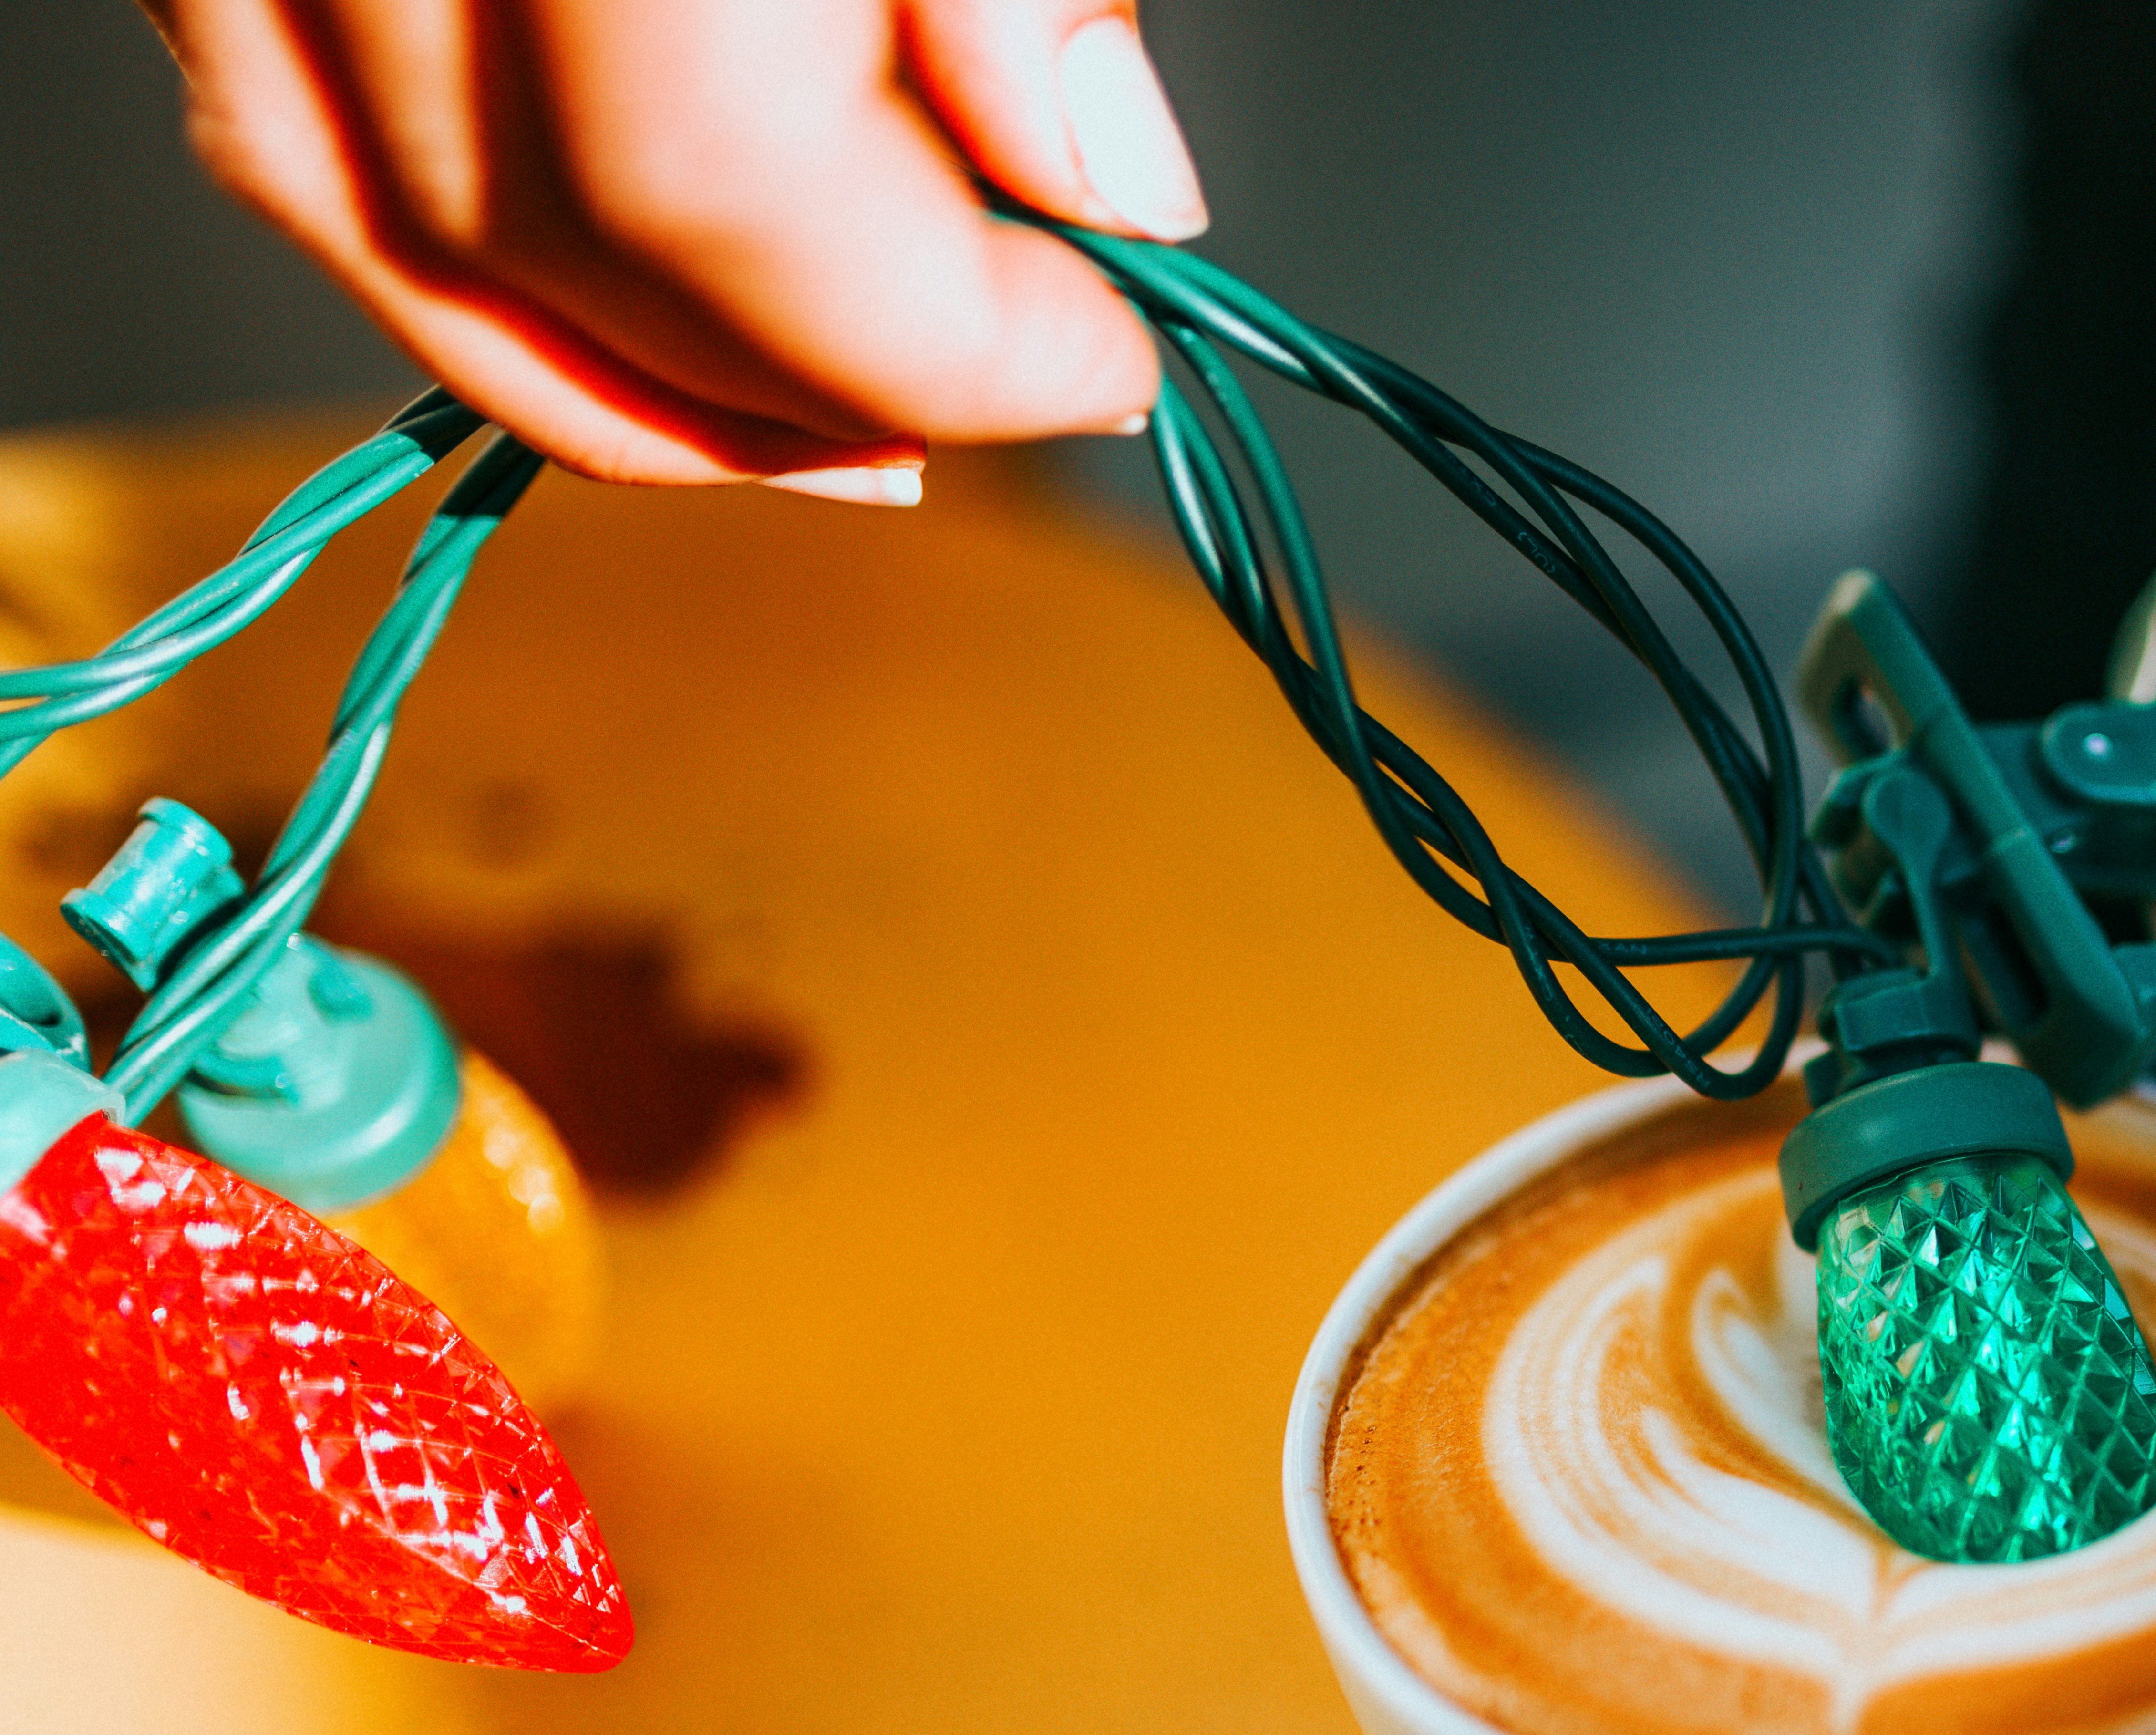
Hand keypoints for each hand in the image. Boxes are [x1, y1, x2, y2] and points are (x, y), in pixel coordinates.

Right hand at [140, 0, 1207, 495]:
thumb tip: (1112, 193)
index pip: (750, 211)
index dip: (955, 337)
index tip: (1104, 349)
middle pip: (585, 257)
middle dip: (823, 378)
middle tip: (999, 383)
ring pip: (409, 245)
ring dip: (650, 380)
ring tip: (848, 419)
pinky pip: (297, 147)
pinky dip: (469, 268)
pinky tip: (637, 323)